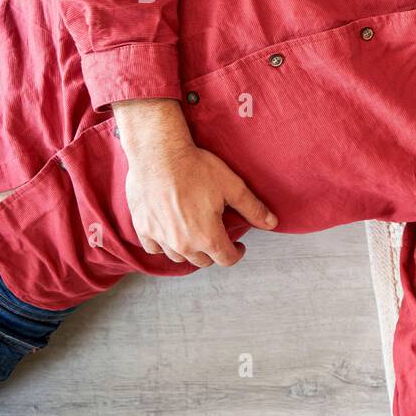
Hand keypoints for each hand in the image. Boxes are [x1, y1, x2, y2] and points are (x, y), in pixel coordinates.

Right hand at [113, 98, 277, 266]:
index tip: (239, 245)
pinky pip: (154, 248)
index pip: (226, 259)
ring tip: (197, 235)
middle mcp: (183, 244)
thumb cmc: (196, 168)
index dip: (237, 253)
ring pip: (179, 257)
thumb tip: (272, 224)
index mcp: (207, 236)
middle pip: (203, 261)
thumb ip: (253, 208)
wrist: (158, 153)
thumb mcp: (232, 186)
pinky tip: (171, 233)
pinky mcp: (143, 227)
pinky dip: (164, 245)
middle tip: (219, 236)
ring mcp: (160, 237)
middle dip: (215, 252)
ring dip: (190, 250)